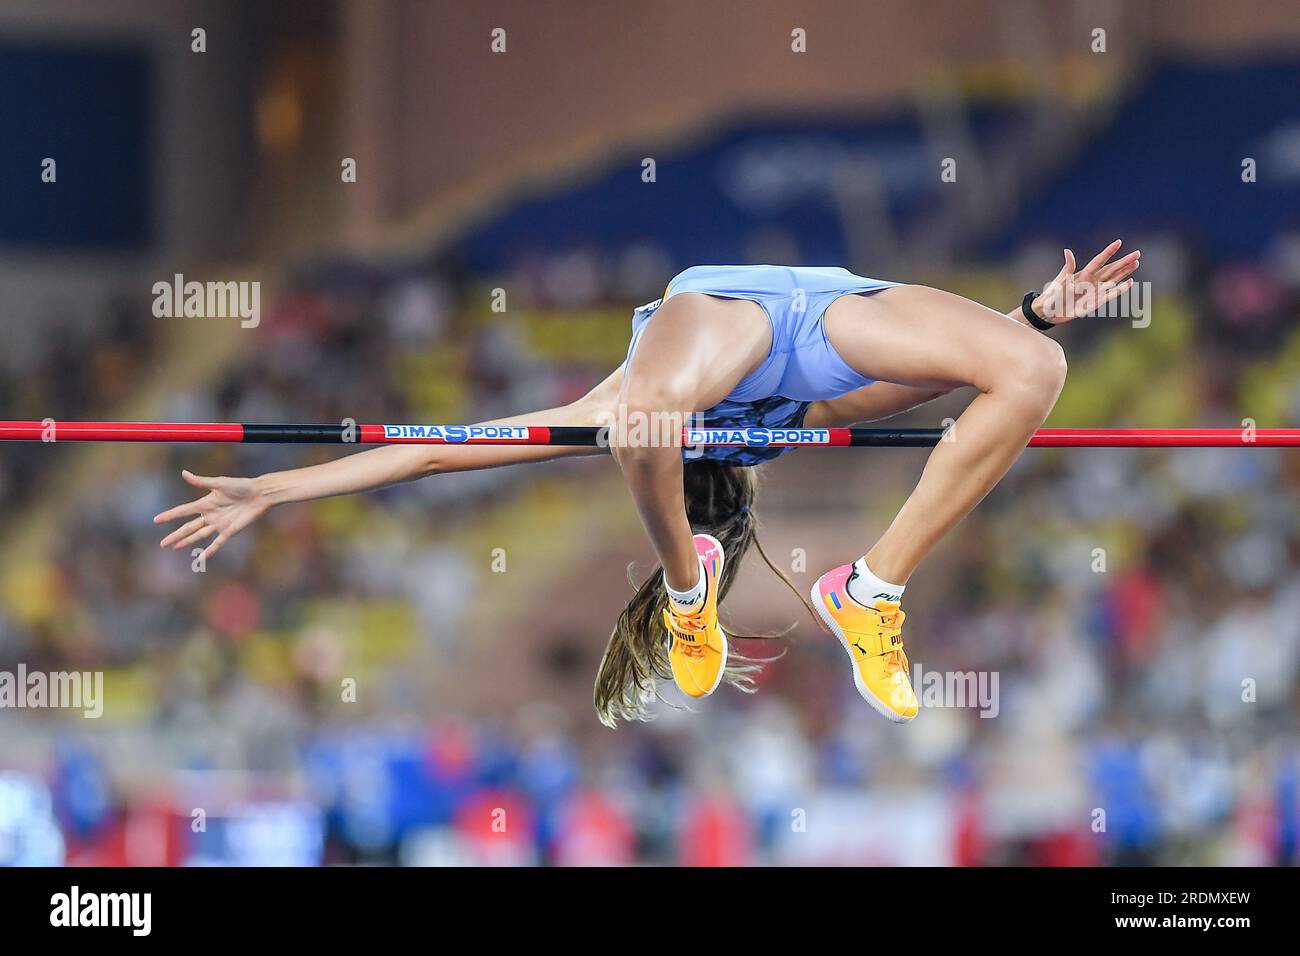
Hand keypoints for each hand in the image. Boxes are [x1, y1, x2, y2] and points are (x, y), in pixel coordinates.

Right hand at [153, 470, 269, 561]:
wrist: (259, 494)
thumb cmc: (240, 485)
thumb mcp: (219, 483)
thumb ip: (201, 481)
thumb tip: (183, 473)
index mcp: (205, 503)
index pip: (183, 511)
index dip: (170, 515)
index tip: (156, 520)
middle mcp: (210, 515)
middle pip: (188, 527)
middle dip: (175, 535)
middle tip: (163, 543)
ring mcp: (218, 524)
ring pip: (198, 535)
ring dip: (187, 542)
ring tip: (175, 547)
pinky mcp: (229, 531)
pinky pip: (217, 544)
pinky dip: (209, 552)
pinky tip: (200, 559)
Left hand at [1033, 239, 1140, 324]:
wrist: (1049, 312)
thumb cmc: (1052, 295)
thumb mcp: (1060, 281)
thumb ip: (1068, 268)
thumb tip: (1067, 251)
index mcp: (1083, 274)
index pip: (1099, 261)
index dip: (1109, 252)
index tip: (1119, 242)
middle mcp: (1091, 281)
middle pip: (1111, 269)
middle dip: (1124, 261)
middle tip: (1138, 253)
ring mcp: (1094, 291)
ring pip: (1113, 279)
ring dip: (1125, 272)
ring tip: (1136, 263)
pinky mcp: (1095, 303)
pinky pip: (1110, 295)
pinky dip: (1119, 290)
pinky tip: (1129, 283)